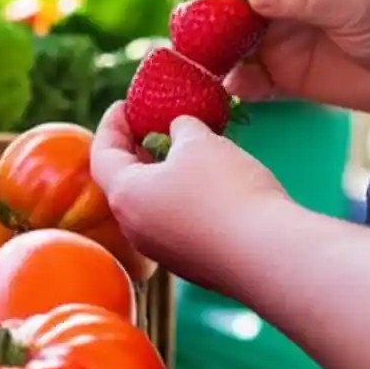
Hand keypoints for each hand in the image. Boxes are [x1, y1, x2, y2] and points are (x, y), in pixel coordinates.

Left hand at [90, 103, 288, 289]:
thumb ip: (181, 129)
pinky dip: (182, 199)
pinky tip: (208, 185)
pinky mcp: (189, 263)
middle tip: (151, 125)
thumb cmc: (226, 191)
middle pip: (124, 181)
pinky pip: (176, 224)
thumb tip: (178, 130)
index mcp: (124, 195)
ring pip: (151, 204)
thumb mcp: (200, 143)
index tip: (124, 105)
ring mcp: (160, 250)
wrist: (268, 255)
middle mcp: (133, 227)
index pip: (102, 153)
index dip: (111, 124)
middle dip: (136, 150)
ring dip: (162, 175)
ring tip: (185, 151)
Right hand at [226, 0, 369, 113]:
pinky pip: (250, 76)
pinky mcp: (282, 73)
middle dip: (218, 9)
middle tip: (203, 26)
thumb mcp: (355, 5)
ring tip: (212, 62)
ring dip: (219, 50)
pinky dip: (239, 82)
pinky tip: (239, 85)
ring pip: (235, 38)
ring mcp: (282, 35)